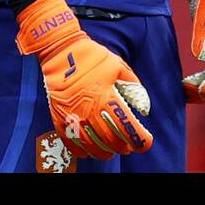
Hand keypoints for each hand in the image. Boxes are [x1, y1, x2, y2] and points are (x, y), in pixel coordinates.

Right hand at [16, 0, 152, 158]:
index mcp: (106, 98)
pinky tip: (90, 150)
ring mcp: (73, 117)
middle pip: (111, 141)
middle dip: (123, 147)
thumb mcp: (119, 66)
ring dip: (105, 152)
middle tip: (128, 146)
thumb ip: (133, 87)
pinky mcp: (59, 119)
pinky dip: (83, 150)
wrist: (60, 52)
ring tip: (112, 150)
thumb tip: (143, 107)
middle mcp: (89, 111)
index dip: (139, 139)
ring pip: (92, 146)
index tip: (144, 142)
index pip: (127, 127)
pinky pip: (72, 143)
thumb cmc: (92, 57)